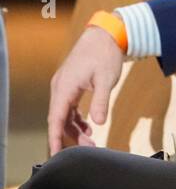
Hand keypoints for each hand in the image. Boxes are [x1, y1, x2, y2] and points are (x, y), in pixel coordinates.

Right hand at [47, 26, 124, 155]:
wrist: (105, 36)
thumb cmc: (105, 55)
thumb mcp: (106, 80)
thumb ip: (101, 102)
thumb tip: (98, 123)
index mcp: (65, 87)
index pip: (56, 118)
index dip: (55, 137)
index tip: (56, 152)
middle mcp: (60, 87)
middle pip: (59, 119)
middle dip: (70, 136)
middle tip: (88, 149)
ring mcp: (64, 86)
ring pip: (64, 114)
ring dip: (75, 129)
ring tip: (90, 142)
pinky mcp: (71, 85)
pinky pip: (69, 107)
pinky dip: (77, 119)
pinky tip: (88, 127)